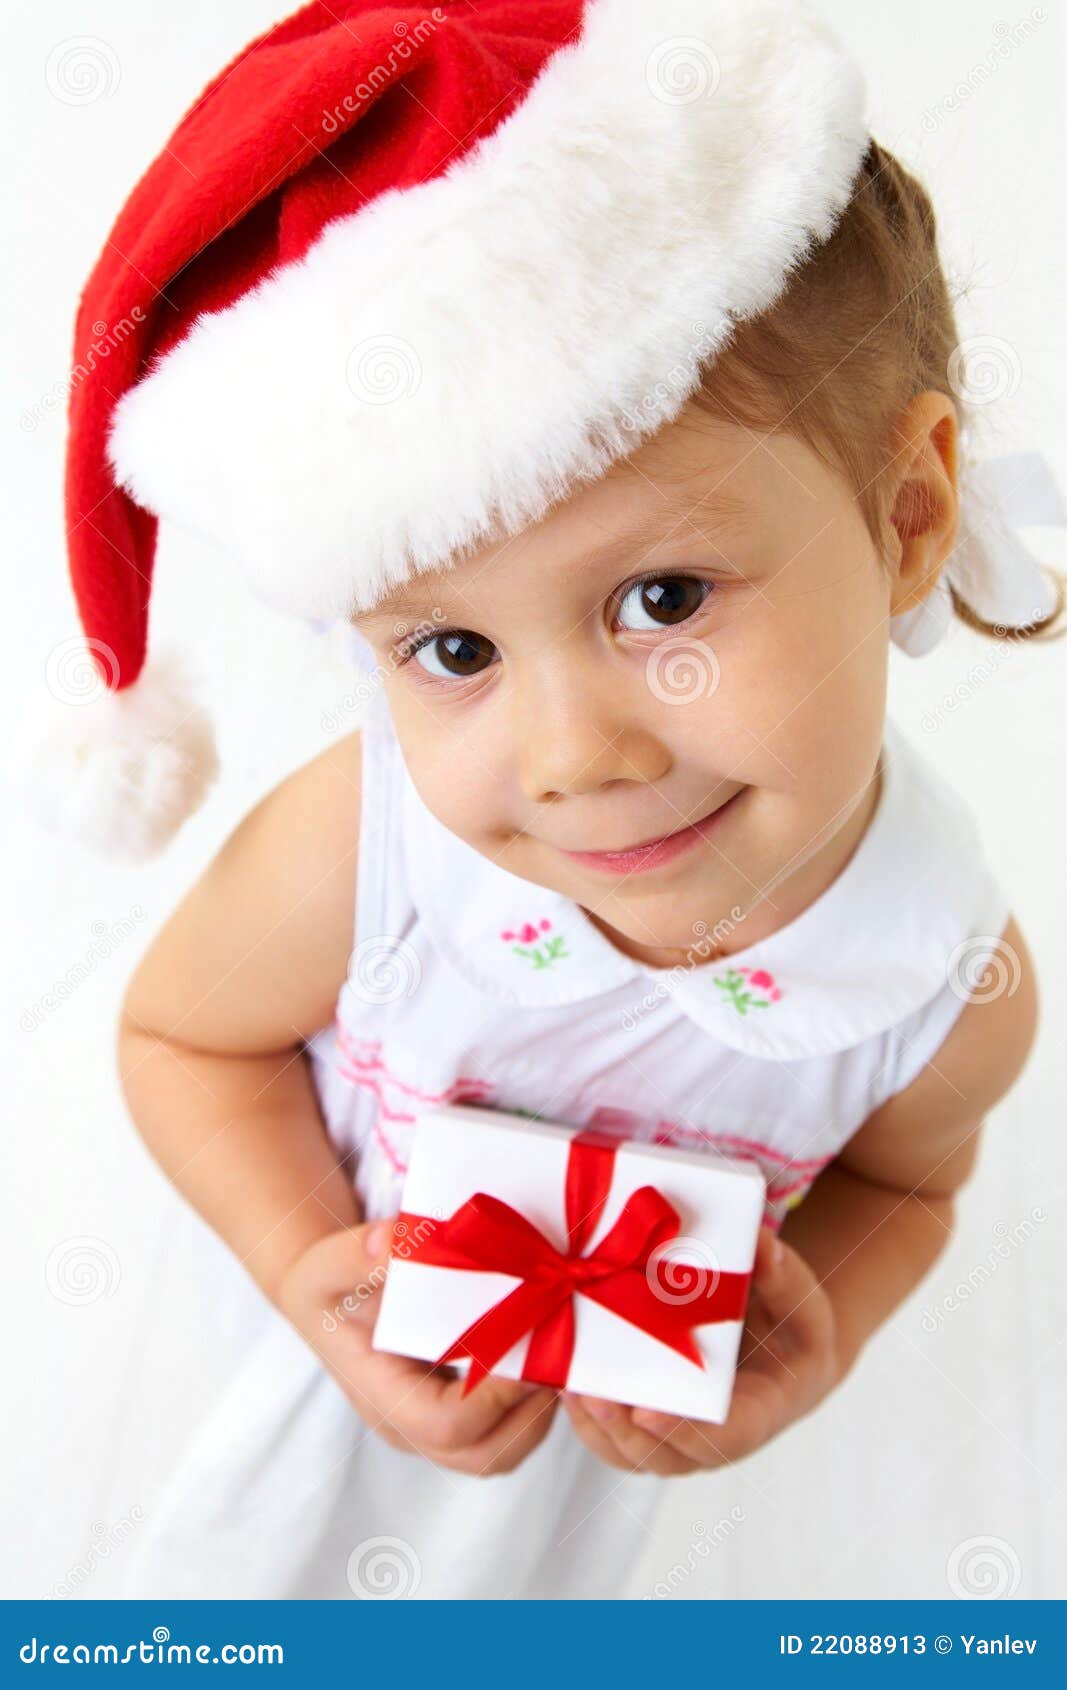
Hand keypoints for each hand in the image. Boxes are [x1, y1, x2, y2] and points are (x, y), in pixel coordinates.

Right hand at [277, 1220, 558, 1474]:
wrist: (326, 1297)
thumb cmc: (326, 1284)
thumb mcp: (329, 1264)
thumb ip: (358, 1253)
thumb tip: (395, 1241)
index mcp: (382, 1397)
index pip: (445, 1425)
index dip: (494, 1396)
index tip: (528, 1344)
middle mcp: (410, 1427)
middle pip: (485, 1455)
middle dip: (532, 1411)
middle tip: (560, 1354)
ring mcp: (434, 1427)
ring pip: (503, 1449)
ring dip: (540, 1409)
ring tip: (560, 1354)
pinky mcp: (457, 1411)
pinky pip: (506, 1429)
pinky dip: (535, 1401)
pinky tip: (547, 1354)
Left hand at [561, 1226, 839, 1475]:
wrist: (783, 1347)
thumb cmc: (793, 1323)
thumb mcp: (798, 1295)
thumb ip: (781, 1274)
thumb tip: (761, 1245)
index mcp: (761, 1408)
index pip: (727, 1435)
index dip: (687, 1431)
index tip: (649, 1414)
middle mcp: (717, 1436)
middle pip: (668, 1457)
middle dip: (625, 1432)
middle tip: (591, 1396)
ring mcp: (681, 1436)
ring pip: (634, 1454)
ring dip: (597, 1428)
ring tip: (566, 1388)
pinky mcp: (652, 1422)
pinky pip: (615, 1437)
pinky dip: (586, 1418)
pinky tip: (560, 1383)